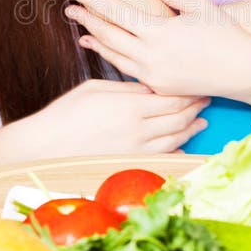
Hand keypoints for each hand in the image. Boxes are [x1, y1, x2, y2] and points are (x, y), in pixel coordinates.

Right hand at [30, 79, 209, 154]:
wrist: (44, 147)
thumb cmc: (65, 114)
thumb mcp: (96, 89)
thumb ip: (127, 88)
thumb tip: (151, 86)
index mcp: (130, 106)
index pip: (171, 97)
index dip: (188, 92)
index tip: (198, 85)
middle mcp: (138, 130)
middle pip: (178, 118)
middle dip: (195, 108)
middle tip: (205, 100)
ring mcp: (136, 150)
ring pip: (175, 139)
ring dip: (191, 129)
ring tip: (201, 122)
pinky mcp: (130, 165)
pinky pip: (162, 159)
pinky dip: (177, 153)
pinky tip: (183, 147)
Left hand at [64, 0, 250, 98]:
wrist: (243, 71)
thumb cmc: (225, 33)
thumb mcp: (198, 5)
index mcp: (160, 32)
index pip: (115, 11)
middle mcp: (152, 56)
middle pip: (108, 35)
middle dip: (86, 19)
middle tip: (69, 7)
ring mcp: (154, 75)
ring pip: (114, 56)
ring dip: (96, 41)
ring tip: (80, 29)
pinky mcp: (159, 88)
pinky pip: (128, 71)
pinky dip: (113, 58)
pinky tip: (105, 50)